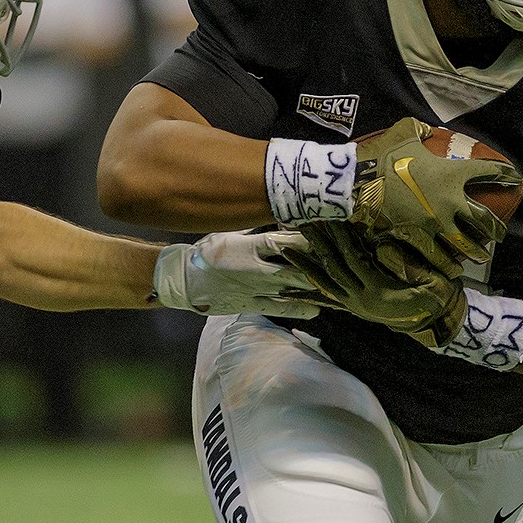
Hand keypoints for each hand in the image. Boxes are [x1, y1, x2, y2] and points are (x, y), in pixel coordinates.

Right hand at [154, 230, 325, 318]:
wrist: (183, 279)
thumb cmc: (206, 251)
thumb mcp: (230, 232)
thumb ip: (255, 229)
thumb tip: (277, 214)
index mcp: (249, 246)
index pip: (283, 241)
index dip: (306, 239)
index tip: (327, 233)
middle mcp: (256, 269)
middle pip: (295, 266)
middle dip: (318, 264)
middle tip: (339, 261)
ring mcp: (255, 289)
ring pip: (292, 288)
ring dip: (314, 286)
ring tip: (336, 285)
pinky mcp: (251, 304)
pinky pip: (279, 308)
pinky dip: (299, 308)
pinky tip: (316, 308)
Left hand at [283, 222, 464, 346]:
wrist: (436, 322)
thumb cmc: (436, 297)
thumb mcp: (430, 281)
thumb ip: (407, 265)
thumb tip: (382, 246)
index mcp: (377, 291)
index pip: (353, 259)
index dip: (341, 238)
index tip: (330, 217)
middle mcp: (360, 300)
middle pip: (333, 268)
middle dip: (317, 245)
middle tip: (302, 223)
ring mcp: (354, 305)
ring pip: (324, 282)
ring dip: (305, 265)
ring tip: (286, 250)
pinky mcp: (353, 307)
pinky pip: (328, 294)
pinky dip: (311, 284)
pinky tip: (296, 278)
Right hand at [350, 118, 520, 266]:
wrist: (357, 182)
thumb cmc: (382, 155)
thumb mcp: (403, 132)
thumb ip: (419, 130)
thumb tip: (425, 130)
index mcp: (451, 174)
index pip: (488, 172)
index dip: (506, 174)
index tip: (515, 178)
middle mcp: (449, 202)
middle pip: (483, 219)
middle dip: (496, 228)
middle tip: (501, 233)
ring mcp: (434, 224)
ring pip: (464, 244)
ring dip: (476, 252)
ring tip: (481, 256)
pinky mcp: (417, 238)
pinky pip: (437, 257)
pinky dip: (447, 265)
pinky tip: (452, 270)